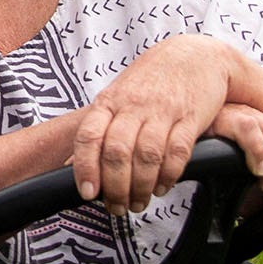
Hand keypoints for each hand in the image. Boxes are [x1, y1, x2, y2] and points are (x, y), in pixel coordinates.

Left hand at [70, 36, 235, 213]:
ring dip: (140, 187)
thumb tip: (68, 163)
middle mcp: (134, 105)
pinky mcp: (190, 117)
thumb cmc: (150, 81)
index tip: (88, 193)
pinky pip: (177, 151)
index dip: (85, 167)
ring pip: (146, 155)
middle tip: (117, 207)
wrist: (194, 55)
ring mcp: (162, 110)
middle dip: (115, 187)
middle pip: (117, 152)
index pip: (89, 136)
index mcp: (110, 101)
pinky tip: (162, 187)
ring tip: (138, 203)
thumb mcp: (117, 97)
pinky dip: (169, 175)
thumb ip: (97, 128)